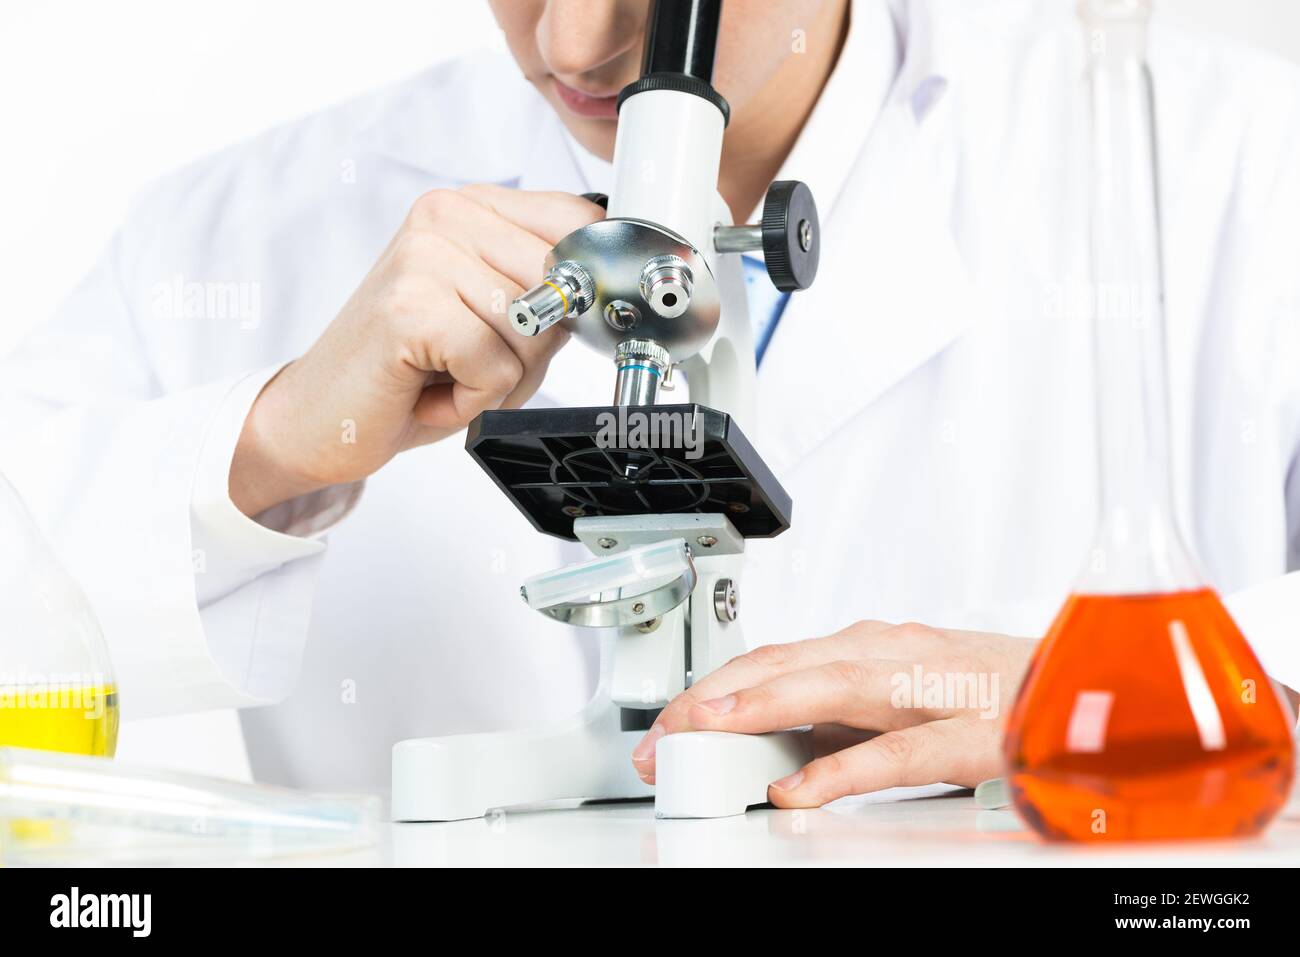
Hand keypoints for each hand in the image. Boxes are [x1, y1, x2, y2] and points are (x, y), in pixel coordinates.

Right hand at [229, 186, 604, 515]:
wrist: (320, 417)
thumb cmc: (410, 372)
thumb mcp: (493, 318)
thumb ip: (547, 292)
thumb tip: (604, 292)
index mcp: (472, 207)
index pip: (579, 222)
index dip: (586, 286)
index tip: (554, 323)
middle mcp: (446, 215)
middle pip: (563, 285)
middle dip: (535, 349)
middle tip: (476, 361)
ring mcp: (424, 255)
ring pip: (533, 332)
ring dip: (501, 380)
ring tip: (447, 375)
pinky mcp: (409, 307)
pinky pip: (497, 366)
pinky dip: (473, 399)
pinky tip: (430, 390)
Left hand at [630, 621, 1036, 807]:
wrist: (1085, 692)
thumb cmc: (989, 691)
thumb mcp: (899, 693)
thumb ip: (837, 712)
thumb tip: (765, 740)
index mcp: (873, 647)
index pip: (775, 658)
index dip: (714, 686)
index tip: (666, 722)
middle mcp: (894, 654)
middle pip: (790, 663)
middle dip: (718, 694)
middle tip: (664, 733)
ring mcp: (933, 688)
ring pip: (836, 686)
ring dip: (766, 705)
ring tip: (711, 729)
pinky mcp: (970, 735)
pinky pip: (899, 751)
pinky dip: (843, 766)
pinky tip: (799, 786)